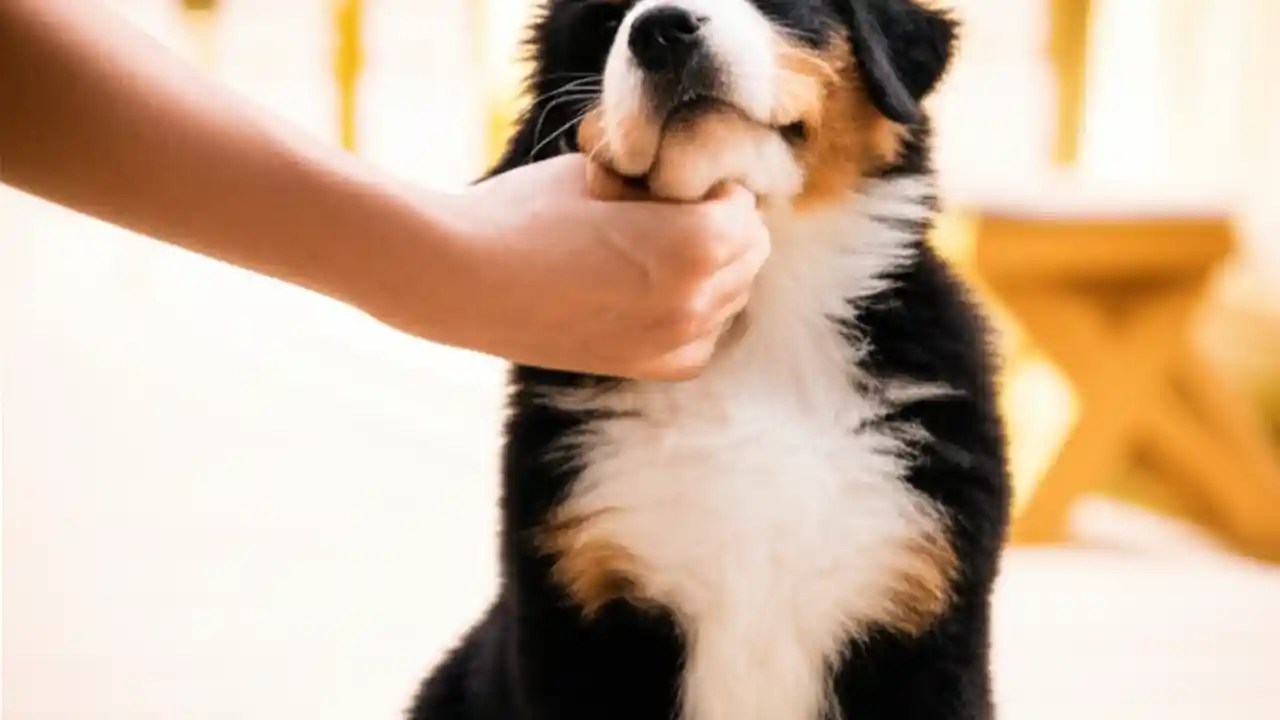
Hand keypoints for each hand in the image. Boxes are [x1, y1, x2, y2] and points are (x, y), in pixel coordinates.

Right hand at [429, 154, 770, 380]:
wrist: (459, 279)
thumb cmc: (524, 213)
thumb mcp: (604, 173)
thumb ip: (663, 182)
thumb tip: (692, 187)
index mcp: (694, 244)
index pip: (745, 207)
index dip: (715, 186)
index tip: (683, 179)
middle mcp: (695, 300)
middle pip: (750, 255)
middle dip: (724, 227)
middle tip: (678, 209)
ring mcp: (671, 341)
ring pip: (731, 298)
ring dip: (714, 269)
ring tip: (662, 248)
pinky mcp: (644, 366)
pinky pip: (703, 340)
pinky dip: (695, 314)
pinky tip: (657, 291)